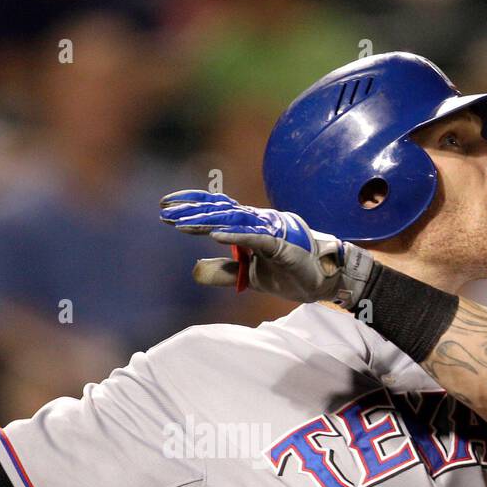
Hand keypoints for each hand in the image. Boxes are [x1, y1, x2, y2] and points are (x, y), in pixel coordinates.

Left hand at [158, 190, 373, 307]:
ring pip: (232, 222)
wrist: (322, 281)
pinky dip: (234, 236)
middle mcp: (257, 222)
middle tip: (164, 210)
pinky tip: (213, 235)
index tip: (166, 207)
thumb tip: (194, 269)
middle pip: (218, 212)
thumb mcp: (249, 275)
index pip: (216, 211)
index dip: (192, 206)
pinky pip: (254, 239)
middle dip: (191, 211)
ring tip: (181, 224)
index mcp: (249, 226)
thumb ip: (223, 272)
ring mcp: (269, 232)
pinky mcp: (280, 246)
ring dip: (206, 222)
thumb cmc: (288, 272)